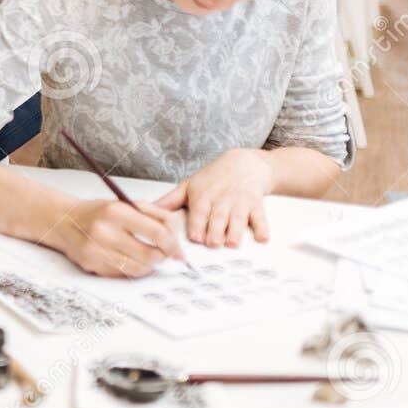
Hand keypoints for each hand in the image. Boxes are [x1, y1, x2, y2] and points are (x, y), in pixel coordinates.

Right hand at [54, 198, 185, 277]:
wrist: (63, 220)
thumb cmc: (98, 212)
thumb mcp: (126, 203)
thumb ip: (155, 214)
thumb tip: (177, 236)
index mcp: (116, 211)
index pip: (157, 233)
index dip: (173, 244)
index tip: (178, 250)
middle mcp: (104, 231)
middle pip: (150, 256)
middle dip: (162, 257)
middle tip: (163, 254)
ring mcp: (96, 250)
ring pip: (139, 269)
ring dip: (149, 265)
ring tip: (147, 256)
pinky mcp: (92, 265)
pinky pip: (124, 274)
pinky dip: (132, 269)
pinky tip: (129, 259)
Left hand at [153, 149, 274, 247]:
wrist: (244, 164)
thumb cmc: (213, 178)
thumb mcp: (189, 186)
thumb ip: (169, 201)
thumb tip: (145, 210)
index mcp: (202, 196)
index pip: (199, 212)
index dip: (197, 224)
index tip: (195, 236)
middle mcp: (221, 200)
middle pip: (218, 218)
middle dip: (215, 231)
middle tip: (213, 244)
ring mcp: (240, 203)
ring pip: (238, 219)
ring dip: (236, 231)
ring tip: (232, 243)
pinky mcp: (257, 205)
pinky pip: (260, 218)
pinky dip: (262, 228)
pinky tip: (262, 238)